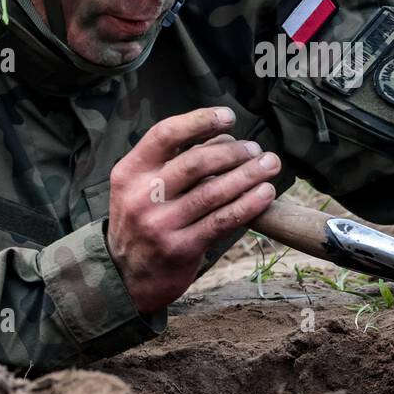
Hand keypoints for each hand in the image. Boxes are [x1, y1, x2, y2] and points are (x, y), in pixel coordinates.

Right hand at [108, 107, 279, 315]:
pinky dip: (249, 204)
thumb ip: (172, 162)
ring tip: (269, 165)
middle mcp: (142, 196)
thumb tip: (223, 138)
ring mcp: (161, 224)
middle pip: (196, 162)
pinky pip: (222, 221)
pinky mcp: (181, 248)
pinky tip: (266, 194)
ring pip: (213, 192)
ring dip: (248, 175)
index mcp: (130, 172)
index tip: (228, 117)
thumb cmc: (141, 221)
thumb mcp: (138, 187)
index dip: (199, 121)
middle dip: (233, 151)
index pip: (165, 134)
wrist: (124, 276)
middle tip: (255, 148)